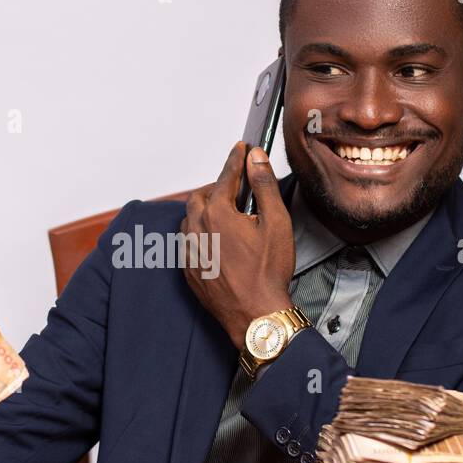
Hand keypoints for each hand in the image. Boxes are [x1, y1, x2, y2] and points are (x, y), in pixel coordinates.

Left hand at [180, 141, 295, 349]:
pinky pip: (187, 242)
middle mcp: (198, 230)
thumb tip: (256, 159)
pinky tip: (214, 239)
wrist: (255, 314)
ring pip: (189, 219)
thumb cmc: (267, 273)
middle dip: (216, 187)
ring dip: (204, 210)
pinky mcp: (188, 270)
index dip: (235, 160)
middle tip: (234, 187)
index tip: (240, 149)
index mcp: (218, 214)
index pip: (226, 177)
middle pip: (201, 196)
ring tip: (224, 213)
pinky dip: (198, 234)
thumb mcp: (276, 223)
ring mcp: (190, 252)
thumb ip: (263, 186)